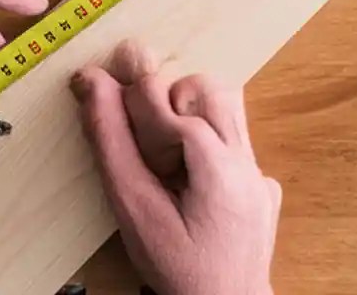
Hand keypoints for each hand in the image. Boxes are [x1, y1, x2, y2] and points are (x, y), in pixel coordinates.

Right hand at [71, 41, 280, 294]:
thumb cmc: (179, 272)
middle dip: (169, 101)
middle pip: (212, 94)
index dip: (139, 100)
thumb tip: (94, 86)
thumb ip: (114, 146)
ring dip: (188, 115)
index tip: (101, 84)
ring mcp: (261, 172)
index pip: (178, 109)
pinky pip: (235, 141)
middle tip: (141, 137)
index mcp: (223, 171)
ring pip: (227, 109)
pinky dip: (205, 143)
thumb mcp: (136, 213)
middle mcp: (250, 163)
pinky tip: (184, 179)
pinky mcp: (261, 185)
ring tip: (162, 154)